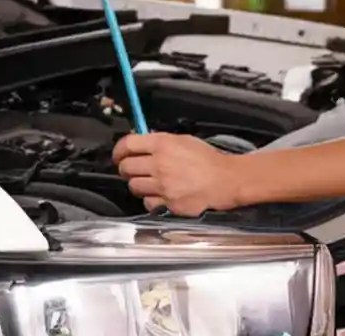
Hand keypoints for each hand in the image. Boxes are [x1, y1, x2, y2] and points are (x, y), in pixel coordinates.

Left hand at [112, 133, 241, 216]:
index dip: (118, 150)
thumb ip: (161, 143)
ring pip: (133, 186)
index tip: (118, 155)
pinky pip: (148, 203)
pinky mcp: (168, 203)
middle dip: (126, 168)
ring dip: (138, 184)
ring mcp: (163, 185)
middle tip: (132, 169)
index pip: (127, 144)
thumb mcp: (185, 140)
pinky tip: (161, 195)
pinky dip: (151, 200)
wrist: (226, 180)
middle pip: (126, 167)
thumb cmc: (209, 160)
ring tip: (149, 183)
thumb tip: (142, 145)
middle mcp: (159, 164)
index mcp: (163, 144)